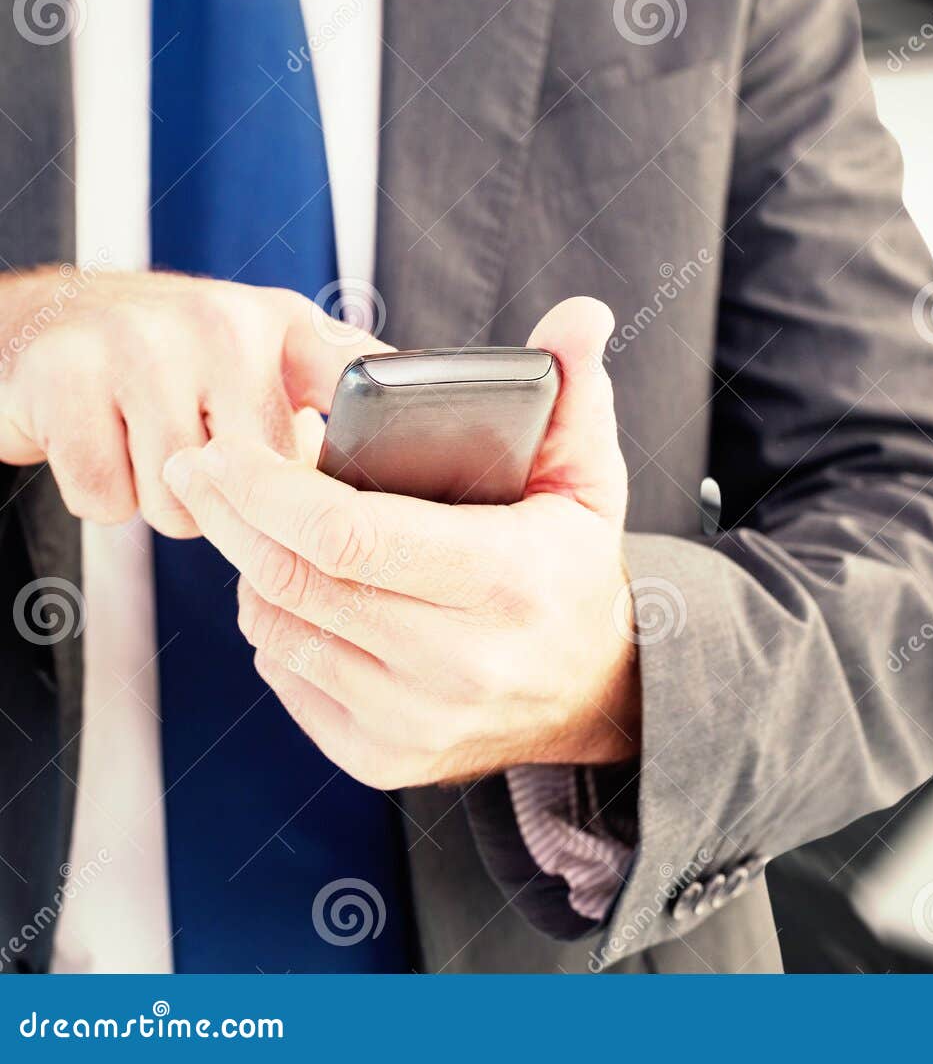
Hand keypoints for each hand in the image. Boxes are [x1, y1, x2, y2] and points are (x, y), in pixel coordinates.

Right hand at [0, 266, 387, 536]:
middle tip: (205, 458)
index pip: (362, 391)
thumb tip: (421, 468)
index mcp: (287, 324)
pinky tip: (103, 445)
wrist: (41, 325)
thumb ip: (336, 397)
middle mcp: (222, 323)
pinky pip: (108, 499)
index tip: (395, 500)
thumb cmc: (170, 360)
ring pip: (184, 504)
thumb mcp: (266, 355)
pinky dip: (101, 495)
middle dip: (238, 502)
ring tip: (149, 445)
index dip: (377, 457)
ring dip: (163, 502)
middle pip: (268, 486)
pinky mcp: (65, 376)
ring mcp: (141, 343)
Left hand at [162, 297, 640, 788]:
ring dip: (251, 567)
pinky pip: (287, 678)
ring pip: (278, 630)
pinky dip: (274, 627)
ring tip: (257, 523)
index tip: (224, 449)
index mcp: (505, 581)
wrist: (595, 693)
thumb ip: (575, 390)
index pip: (349, 534)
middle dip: (231, 516)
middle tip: (199, 468)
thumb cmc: (574, 570)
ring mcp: (416, 719)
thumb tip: (581, 313)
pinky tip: (294, 589)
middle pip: (296, 580)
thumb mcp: (587, 478)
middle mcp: (459, 663)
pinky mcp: (384, 756)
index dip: (267, 488)